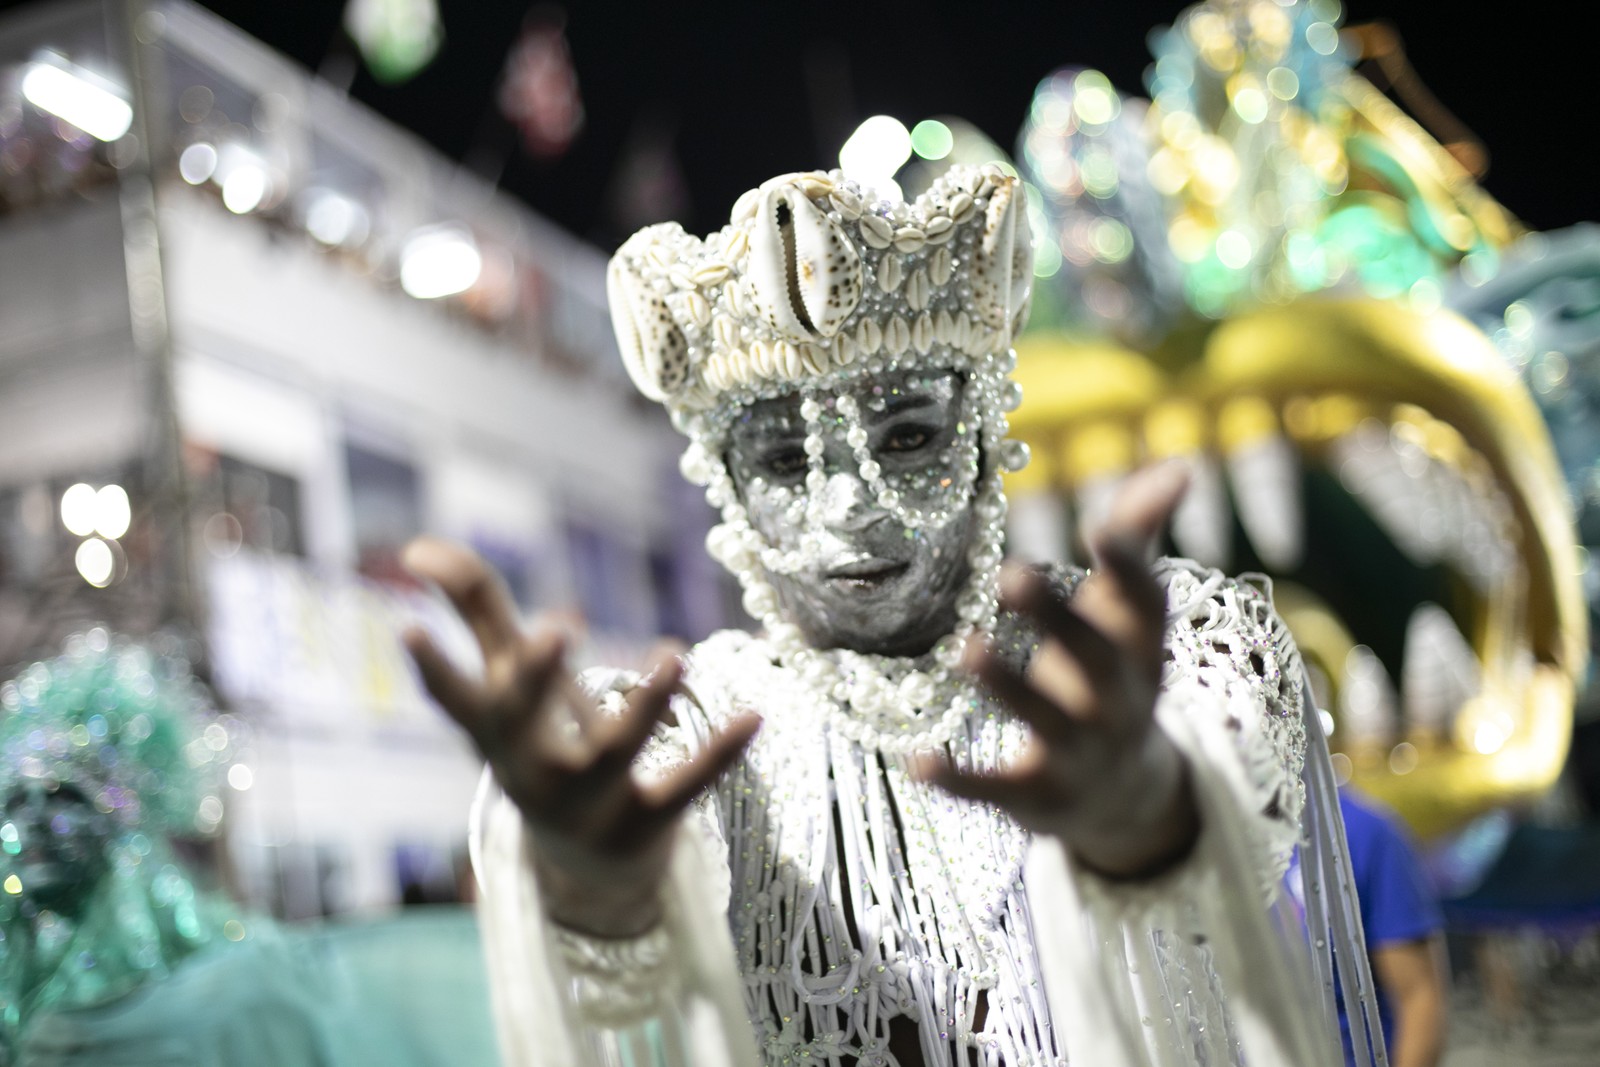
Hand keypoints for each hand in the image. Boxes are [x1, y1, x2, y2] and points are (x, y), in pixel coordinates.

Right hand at [400, 537, 758, 935]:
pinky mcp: (645, 824)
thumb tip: (418, 546)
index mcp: (497, 736)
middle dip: (536, 678)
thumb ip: (476, 612)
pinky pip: (685, 787)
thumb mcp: (512, 689)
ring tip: (675, 655)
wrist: (586, 872)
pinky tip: (753, 715)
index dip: (432, 669)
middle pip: (527, 726)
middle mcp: (532, 772)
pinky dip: (718, 752)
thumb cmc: (542, 748)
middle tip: (556, 627)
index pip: (458, 702)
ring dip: (644, 705)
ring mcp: (588, 804)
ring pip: (612, 753)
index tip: (408, 627)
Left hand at [921, 462, 1198, 879]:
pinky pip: (996, 788)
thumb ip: (1139, 538)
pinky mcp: (1036, 796)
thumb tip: (1181, 467)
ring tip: (965, 647)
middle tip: (1013, 573)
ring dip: (1006, 685)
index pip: (1144, 606)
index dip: (1128, 568)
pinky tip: (918, 762)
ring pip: (1045, 720)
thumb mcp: (1127, 617)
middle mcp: (1116, 701)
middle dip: (1056, 619)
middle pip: (1091, 658)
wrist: (1127, 797)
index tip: (1100, 528)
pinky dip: (960, 779)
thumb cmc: (1112, 676)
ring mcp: (1079, 753)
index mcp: (1138, 649)